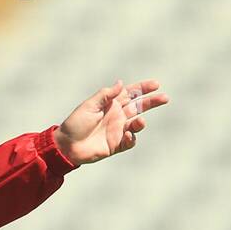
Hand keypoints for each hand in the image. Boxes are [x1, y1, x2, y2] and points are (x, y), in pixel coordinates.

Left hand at [53, 79, 168, 165]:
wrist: (66, 146)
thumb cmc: (75, 123)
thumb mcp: (89, 105)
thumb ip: (106, 95)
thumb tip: (121, 83)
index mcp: (111, 104)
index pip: (131, 93)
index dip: (143, 88)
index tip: (156, 84)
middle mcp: (116, 116)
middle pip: (139, 107)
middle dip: (152, 102)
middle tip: (164, 98)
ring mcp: (117, 131)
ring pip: (136, 124)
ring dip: (141, 122)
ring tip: (140, 122)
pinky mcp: (115, 145)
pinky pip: (129, 142)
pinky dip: (132, 138)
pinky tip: (128, 135)